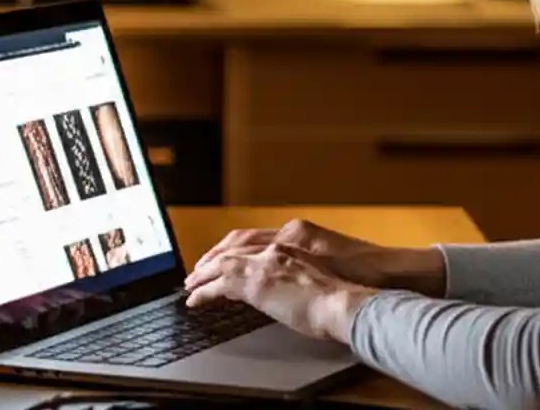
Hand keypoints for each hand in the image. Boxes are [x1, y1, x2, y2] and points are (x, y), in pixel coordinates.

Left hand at [184, 242, 375, 342]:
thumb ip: (303, 272)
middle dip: (214, 257)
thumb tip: (291, 287)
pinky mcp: (256, 282)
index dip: (235, 248)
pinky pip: (220, 284)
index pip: (254, 238)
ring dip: (204, 273)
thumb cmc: (346, 294)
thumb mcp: (323, 273)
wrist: (349, 301)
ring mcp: (266, 261)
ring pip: (223, 262)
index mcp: (296, 238)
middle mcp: (278, 244)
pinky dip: (204, 291)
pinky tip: (195, 299)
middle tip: (198, 270)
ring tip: (191, 285)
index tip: (224, 259)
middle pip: (234, 245)